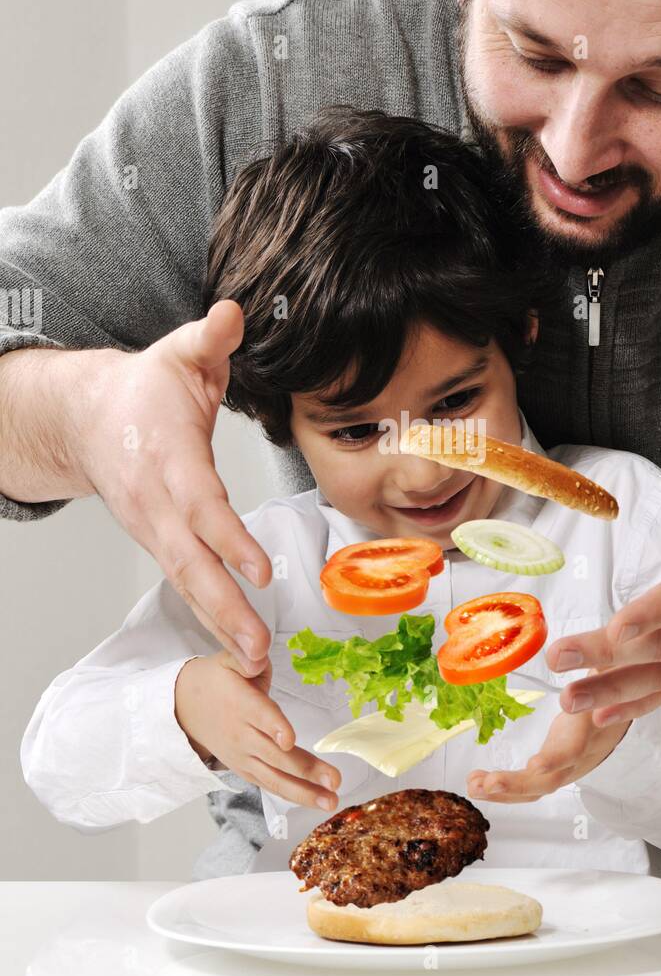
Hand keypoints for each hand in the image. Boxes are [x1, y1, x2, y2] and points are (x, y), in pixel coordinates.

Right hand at [78, 300, 272, 675]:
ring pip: (187, 583)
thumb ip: (207, 339)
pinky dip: (212, 618)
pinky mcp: (160, 544)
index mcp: (169, 459)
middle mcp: (158, 505)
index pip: (201, 506)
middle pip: (191, 562)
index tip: (258, 570)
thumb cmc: (143, 390)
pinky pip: (187, 586)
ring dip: (221, 624)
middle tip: (257, 647)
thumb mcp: (177, 355)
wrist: (87, 419)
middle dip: (224, 607)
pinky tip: (240, 649)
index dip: (228, 540)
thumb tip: (233, 312)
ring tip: (255, 663)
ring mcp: (154, 530)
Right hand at [174, 649, 341, 809]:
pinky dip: (292, 795)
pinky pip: (269, 784)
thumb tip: (260, 656)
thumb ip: (248, 658)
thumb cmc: (217, 680)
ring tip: (331, 801)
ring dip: (304, 792)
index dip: (274, 727)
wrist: (184, 706)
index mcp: (241, 704)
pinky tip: (317, 801)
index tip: (289, 739)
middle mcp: (242, 735)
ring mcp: (242, 756)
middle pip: (274, 755)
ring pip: (273, 777)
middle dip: (305, 769)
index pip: (259, 716)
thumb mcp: (228, 660)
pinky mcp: (244, 769)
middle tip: (335, 779)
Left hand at [466, 670, 627, 801]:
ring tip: (474, 785)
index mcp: (592, 725)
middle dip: (517, 784)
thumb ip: (590, 654)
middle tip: (485, 782)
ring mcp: (574, 764)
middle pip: (553, 778)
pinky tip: (480, 783)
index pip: (577, 746)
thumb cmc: (615, 679)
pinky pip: (535, 784)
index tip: (535, 765)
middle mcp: (584, 752)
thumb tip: (557, 654)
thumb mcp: (606, 660)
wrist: (633, 701)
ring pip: (540, 786)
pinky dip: (508, 787)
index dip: (557, 758)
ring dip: (505, 791)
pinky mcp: (563, 766)